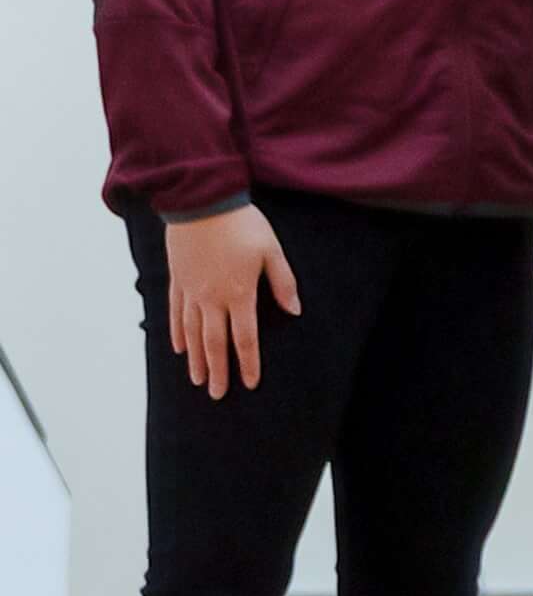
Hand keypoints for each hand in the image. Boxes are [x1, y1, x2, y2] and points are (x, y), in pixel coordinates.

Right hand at [162, 206, 298, 399]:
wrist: (200, 201)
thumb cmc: (242, 225)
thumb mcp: (272, 251)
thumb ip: (283, 283)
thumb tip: (294, 311)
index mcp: (239, 294)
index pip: (245, 338)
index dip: (248, 363)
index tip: (249, 384)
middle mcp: (211, 298)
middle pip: (214, 343)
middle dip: (218, 371)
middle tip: (217, 395)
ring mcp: (190, 291)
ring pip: (191, 333)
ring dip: (196, 359)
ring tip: (198, 380)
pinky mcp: (177, 280)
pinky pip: (175, 313)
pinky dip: (177, 333)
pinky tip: (179, 348)